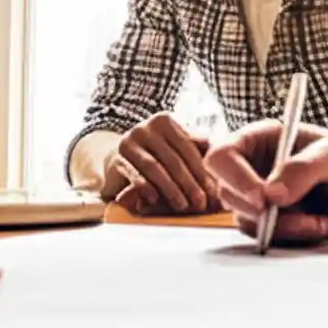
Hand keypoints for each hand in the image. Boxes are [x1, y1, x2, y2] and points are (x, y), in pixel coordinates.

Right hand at [102, 114, 217, 215]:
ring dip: (171, 189)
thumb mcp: (175, 145)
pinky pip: (133, 174)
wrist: (118, 157)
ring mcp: (127, 143)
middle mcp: (144, 128)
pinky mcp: (114, 160)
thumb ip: (193, 144)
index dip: (202, 170)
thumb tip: (209, 143)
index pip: (187, 147)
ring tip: (183, 206)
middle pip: (173, 159)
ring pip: (154, 168)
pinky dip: (145, 188)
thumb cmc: (155, 153)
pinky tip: (155, 200)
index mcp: (164, 121)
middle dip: (189, 184)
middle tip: (201, 203)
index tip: (213, 191)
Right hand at [204, 121, 327, 244]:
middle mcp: (255, 167)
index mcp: (262, 139)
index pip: (223, 156)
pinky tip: (322, 225)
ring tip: (319, 219)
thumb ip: (304, 169)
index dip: (234, 177)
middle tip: (291, 214)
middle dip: (258, 209)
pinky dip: (294, 237)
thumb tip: (272, 194)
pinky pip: (266, 237)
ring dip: (283, 226)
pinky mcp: (272, 223)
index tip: (262, 197)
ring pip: (246, 220)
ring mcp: (262, 198)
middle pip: (226, 192)